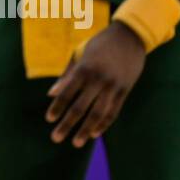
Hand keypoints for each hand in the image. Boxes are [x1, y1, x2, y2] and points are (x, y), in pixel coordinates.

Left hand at [45, 22, 145, 147]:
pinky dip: (103, 124)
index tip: (49, 119)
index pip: (67, 93)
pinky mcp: (124, 91)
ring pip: (97, 114)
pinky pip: (113, 112)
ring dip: (85, 130)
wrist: (130, 37)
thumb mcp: (80, 54)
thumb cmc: (99, 44)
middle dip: (67, 124)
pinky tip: (93, 134)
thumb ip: (66, 75)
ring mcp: (113, 87)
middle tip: (55, 138)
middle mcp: (98, 80)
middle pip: (80, 108)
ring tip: (75, 143)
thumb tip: (51, 94)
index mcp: (84, 68)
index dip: (57, 107)